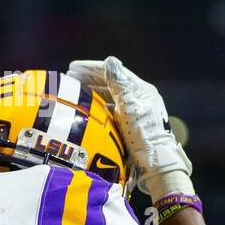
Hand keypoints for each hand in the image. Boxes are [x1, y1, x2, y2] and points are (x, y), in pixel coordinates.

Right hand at [66, 56, 192, 199]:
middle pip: (111, 83)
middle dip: (90, 78)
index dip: (92, 68)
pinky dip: (98, 104)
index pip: (114, 72)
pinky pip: (111, 108)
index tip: (73, 67)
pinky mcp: (130, 124)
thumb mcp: (129, 107)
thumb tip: (110, 62)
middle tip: (70, 77)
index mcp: (142, 90)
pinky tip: (87, 106)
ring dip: (92, 91)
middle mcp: (139, 98)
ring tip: (75, 90)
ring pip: (110, 95)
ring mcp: (134, 111)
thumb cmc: (144, 134)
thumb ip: (118, 85)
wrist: (154, 162)